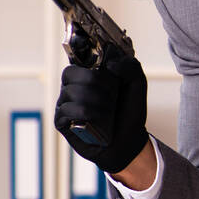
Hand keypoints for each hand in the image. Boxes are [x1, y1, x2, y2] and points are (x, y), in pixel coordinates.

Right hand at [54, 39, 149, 175]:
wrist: (129, 140)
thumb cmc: (129, 111)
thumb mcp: (137, 84)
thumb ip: (130, 66)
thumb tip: (111, 63)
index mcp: (87, 74)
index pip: (76, 57)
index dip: (88, 59)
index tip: (106, 68)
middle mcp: (73, 87)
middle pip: (70, 73)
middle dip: (95, 82)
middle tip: (112, 94)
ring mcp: (66, 103)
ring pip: (71, 92)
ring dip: (96, 101)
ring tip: (108, 111)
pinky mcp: (62, 121)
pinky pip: (67, 110)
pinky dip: (87, 114)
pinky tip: (97, 120)